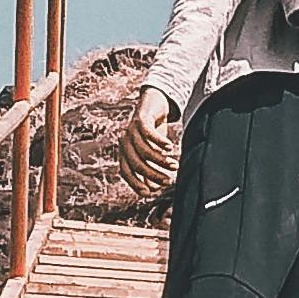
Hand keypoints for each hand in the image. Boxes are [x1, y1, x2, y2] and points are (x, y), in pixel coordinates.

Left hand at [121, 84, 179, 201]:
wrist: (153, 104)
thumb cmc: (152, 133)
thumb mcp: (151, 152)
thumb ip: (149, 168)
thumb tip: (152, 188)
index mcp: (124, 152)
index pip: (126, 172)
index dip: (135, 183)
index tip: (149, 193)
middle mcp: (124, 143)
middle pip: (136, 163)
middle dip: (153, 174)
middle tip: (169, 180)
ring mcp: (131, 130)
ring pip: (144, 150)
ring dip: (160, 160)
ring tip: (174, 165)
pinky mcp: (141, 119)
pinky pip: (149, 133)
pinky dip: (159, 142)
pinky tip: (170, 147)